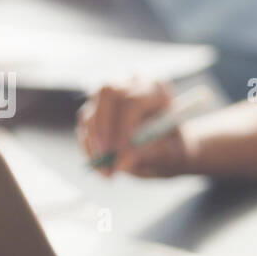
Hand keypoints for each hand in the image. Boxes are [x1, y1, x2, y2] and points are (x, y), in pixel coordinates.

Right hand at [76, 81, 192, 178]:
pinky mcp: (95, 107)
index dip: (124, 128)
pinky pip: (84, 125)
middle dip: (102, 130)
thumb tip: (120, 163)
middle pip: (106, 94)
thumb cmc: (172, 148)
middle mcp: (131, 83)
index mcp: (155, 90)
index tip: (120, 155)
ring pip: (91, 111)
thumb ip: (147, 154)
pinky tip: (100, 166)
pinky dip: (88, 147)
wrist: (167, 147)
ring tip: (106, 172)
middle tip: (104, 159)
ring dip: (94, 144)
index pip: (133, 101)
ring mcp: (110, 94)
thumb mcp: (169, 152)